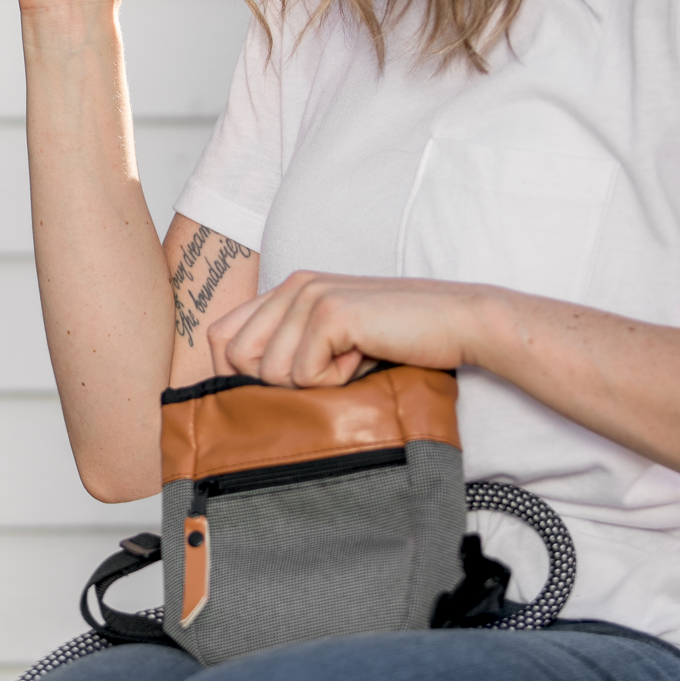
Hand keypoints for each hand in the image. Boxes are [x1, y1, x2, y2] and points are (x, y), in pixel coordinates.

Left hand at [206, 271, 495, 386]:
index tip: (268, 395)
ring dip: (310, 384)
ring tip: (350, 362)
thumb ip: (289, 350)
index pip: (221, 336)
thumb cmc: (399, 341)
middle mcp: (292, 285)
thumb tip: (235, 394)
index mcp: (287, 289)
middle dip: (270, 383)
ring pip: (269, 370)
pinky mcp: (330, 313)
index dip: (231, 373)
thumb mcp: (332, 343)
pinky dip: (334, 382)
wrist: (459, 322)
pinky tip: (363, 358)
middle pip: (233, 355)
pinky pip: (303, 375)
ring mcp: (308, 295)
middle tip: (321, 377)